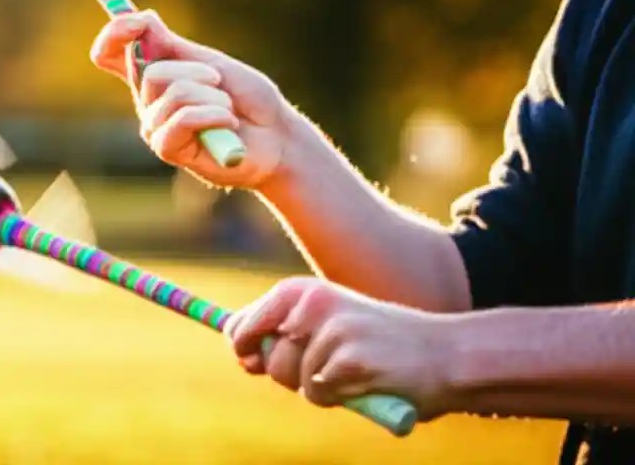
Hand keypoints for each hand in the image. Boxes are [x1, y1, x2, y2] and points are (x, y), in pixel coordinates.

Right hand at [90, 10, 291, 189]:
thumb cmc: (245, 98)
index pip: (110, 54)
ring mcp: (154, 126)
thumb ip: (170, 44)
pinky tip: (228, 124)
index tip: (138, 22)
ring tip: (227, 109)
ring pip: (172, 92)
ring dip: (212, 95)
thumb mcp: (209, 61)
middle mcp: (147, 102)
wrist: (276, 135)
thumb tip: (140, 20)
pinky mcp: (167, 149)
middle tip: (218, 82)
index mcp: (153, 76)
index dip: (114, 34)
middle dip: (194, 71)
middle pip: (148, 71)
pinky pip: (182, 118)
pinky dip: (214, 114)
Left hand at [225, 277, 458, 420]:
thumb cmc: (380, 343)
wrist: (444, 353)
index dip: (243, 347)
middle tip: (324, 369)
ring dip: (317, 387)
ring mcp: (329, 331)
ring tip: (352, 371)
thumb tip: (244, 356)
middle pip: (264, 357)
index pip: (242, 323)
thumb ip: (286, 336)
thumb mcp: (328, 325)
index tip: (250, 360)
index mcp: (301, 291)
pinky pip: (318, 393)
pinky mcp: (347, 360)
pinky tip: (365, 381)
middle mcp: (310, 304)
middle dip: (286, 374)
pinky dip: (338, 397)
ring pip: (292, 379)